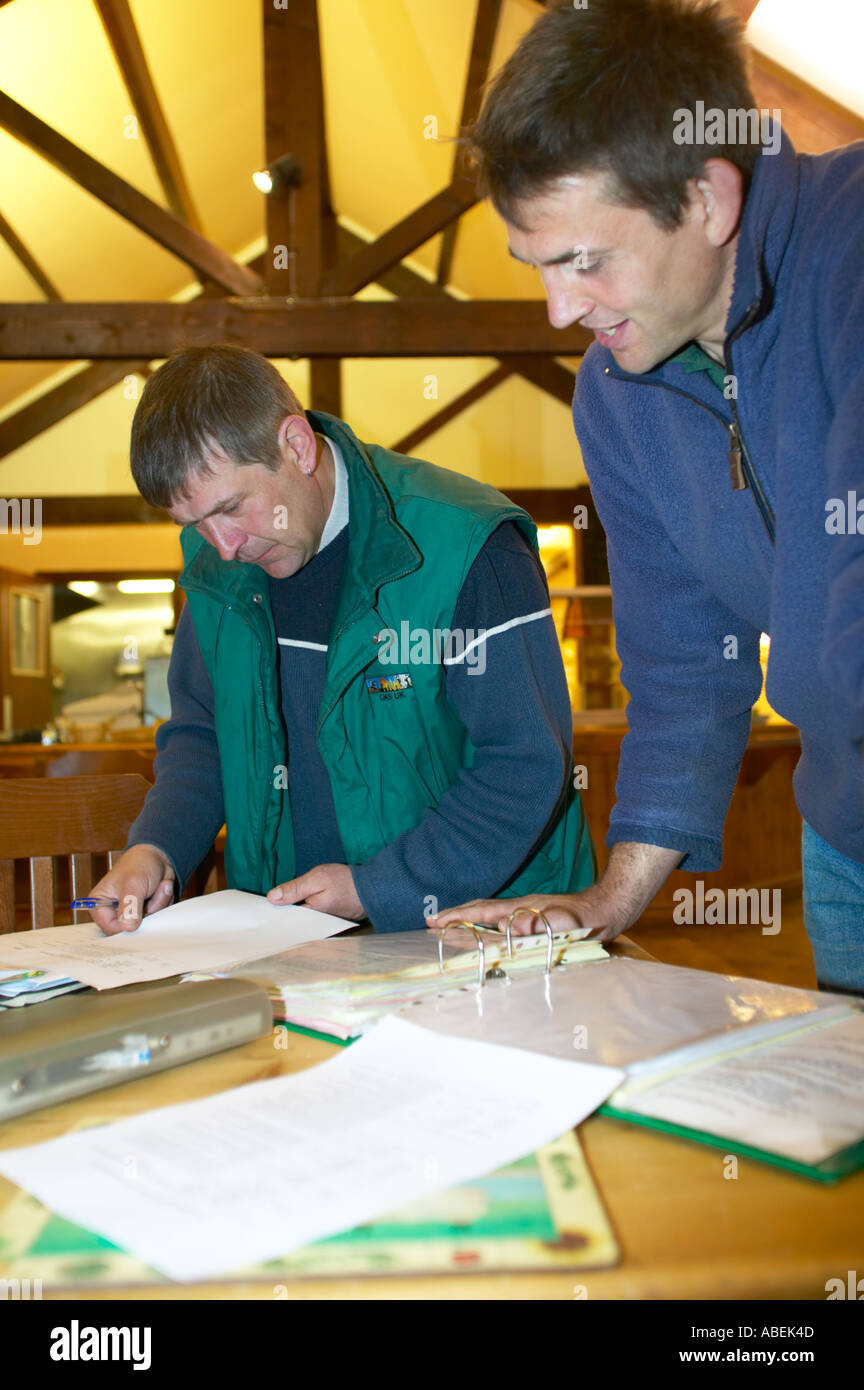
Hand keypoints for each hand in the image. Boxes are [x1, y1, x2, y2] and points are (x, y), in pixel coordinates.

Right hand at [86, 844, 175, 935]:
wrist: (159, 855)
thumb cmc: (139, 864)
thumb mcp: (133, 884)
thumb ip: (129, 906)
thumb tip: (127, 927)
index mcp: (100, 904)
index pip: (109, 928)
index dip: (126, 925)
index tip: (139, 915)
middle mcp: (114, 910)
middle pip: (130, 928)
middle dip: (147, 911)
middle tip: (149, 893)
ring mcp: (131, 912)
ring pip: (147, 923)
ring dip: (158, 904)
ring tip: (156, 887)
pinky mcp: (145, 911)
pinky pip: (158, 918)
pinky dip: (163, 903)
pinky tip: (160, 889)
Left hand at [267, 863, 363, 920]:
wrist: (372, 888)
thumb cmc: (345, 882)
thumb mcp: (317, 878)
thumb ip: (295, 888)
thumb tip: (272, 898)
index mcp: (310, 916)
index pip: (284, 919)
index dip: (272, 912)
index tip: (261, 907)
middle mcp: (315, 927)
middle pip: (291, 923)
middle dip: (280, 916)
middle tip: (266, 909)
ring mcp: (322, 927)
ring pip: (300, 923)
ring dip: (291, 916)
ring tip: (278, 910)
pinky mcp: (327, 924)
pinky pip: (309, 922)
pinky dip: (301, 916)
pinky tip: (295, 909)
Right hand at [425, 884, 630, 943]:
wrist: (608, 908)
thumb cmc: (589, 918)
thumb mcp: (568, 922)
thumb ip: (542, 923)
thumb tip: (510, 924)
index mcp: (522, 908)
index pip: (483, 911)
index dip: (460, 917)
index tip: (436, 921)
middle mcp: (520, 908)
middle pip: (480, 909)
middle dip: (455, 915)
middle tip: (431, 922)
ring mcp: (525, 912)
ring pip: (488, 914)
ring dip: (466, 919)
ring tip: (446, 925)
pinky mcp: (533, 919)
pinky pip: (501, 921)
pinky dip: (484, 923)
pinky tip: (482, 929)